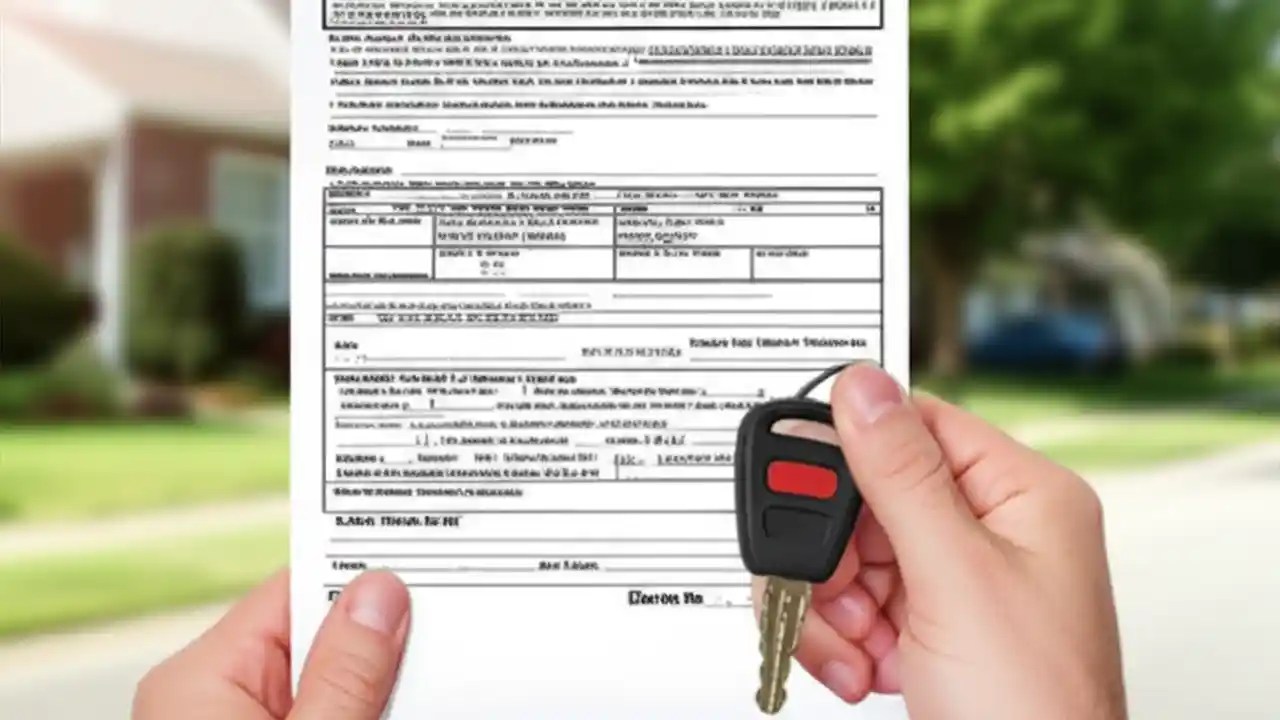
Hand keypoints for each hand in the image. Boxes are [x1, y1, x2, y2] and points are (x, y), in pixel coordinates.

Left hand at [133, 570, 410, 719]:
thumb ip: (345, 674)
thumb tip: (380, 594)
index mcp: (198, 677)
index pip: (293, 590)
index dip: (361, 582)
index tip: (423, 576)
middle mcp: (202, 697)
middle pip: (310, 638)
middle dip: (371, 645)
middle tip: (430, 649)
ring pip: (314, 681)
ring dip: (363, 687)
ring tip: (411, 694)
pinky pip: (306, 708)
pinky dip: (346, 708)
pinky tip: (383, 710)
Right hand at [754, 363, 1125, 718]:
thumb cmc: (1034, 711)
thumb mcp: (955, 578)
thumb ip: (901, 477)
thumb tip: (863, 386)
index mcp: (1024, 497)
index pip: (920, 425)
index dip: (854, 449)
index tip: (802, 475)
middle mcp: (992, 534)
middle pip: (870, 498)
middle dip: (839, 556)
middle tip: (840, 590)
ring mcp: (957, 586)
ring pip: (851, 557)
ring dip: (835, 608)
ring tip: (858, 647)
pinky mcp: (927, 629)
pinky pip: (853, 605)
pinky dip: (842, 640)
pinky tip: (866, 668)